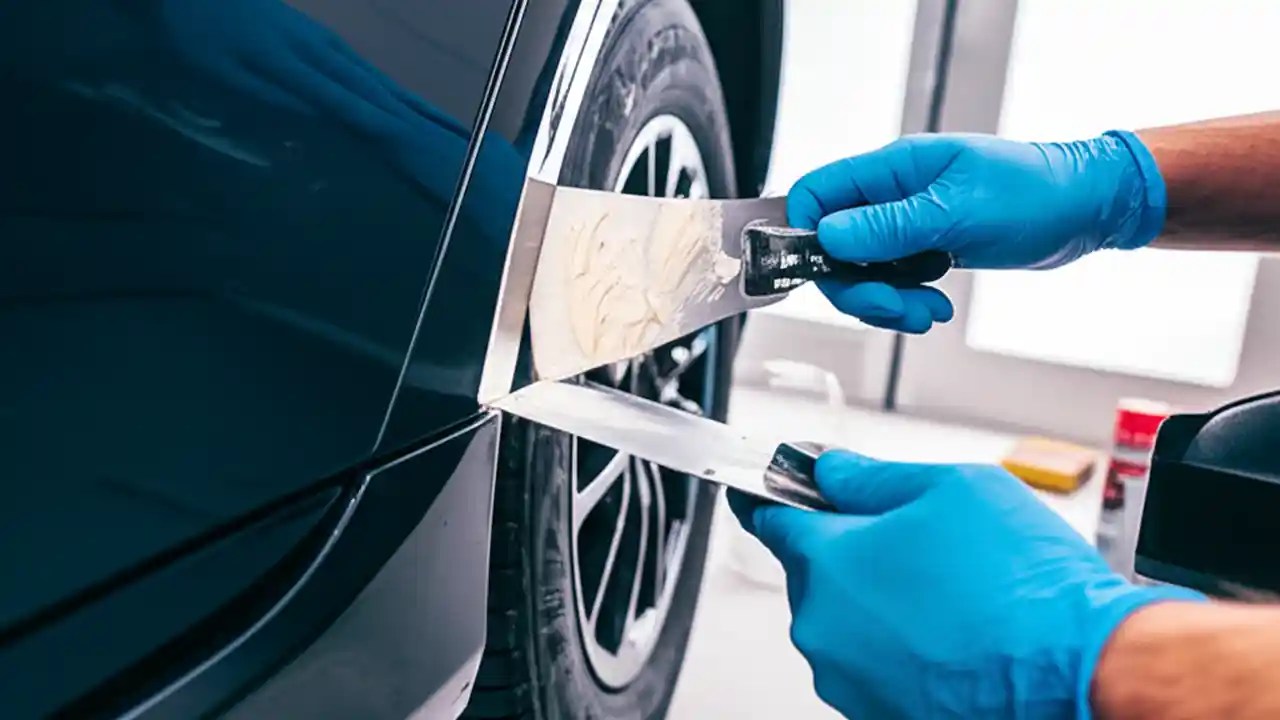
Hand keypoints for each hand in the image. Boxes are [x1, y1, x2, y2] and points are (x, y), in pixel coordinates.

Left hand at [732, 450, 1202, 718]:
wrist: (1084, 676)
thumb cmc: (1028, 591)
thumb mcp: (953, 491)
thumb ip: (874, 478)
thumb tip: (832, 472)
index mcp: (829, 563)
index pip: (771, 520)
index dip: (774, 497)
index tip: (767, 492)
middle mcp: (825, 629)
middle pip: (816, 575)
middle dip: (853, 555)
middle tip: (920, 548)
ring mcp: (850, 682)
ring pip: (847, 625)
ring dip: (881, 606)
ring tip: (955, 600)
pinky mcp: (879, 716)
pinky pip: (875, 668)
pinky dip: (903, 650)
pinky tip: (956, 637)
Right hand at [786, 132, 1165, 331]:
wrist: (1086, 208)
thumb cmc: (1035, 193)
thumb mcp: (957, 213)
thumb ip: (888, 226)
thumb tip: (828, 234)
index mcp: (892, 169)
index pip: (817, 193)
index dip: (807, 235)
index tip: (828, 271)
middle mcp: (892, 193)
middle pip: (834, 246)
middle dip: (858, 286)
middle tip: (892, 307)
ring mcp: (907, 222)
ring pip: (862, 270)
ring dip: (886, 301)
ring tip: (924, 312)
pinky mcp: (924, 246)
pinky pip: (891, 280)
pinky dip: (905, 301)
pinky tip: (934, 307)